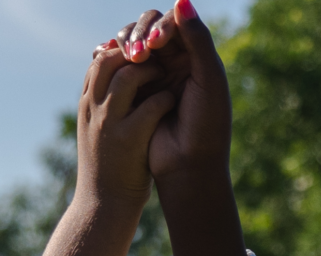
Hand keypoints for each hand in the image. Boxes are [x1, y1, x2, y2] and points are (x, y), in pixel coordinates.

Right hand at [76, 42, 177, 206]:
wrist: (104, 206)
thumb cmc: (109, 166)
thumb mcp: (101, 130)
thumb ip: (105, 101)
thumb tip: (118, 76)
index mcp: (87, 105)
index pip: (100, 61)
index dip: (123, 52)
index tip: (144, 56)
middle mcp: (94, 109)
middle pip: (110, 59)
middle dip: (137, 54)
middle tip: (159, 62)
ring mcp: (109, 123)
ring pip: (128, 75)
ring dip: (153, 72)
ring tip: (167, 80)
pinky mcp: (129, 139)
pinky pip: (151, 105)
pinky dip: (166, 99)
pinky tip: (173, 104)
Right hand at [113, 0, 230, 181]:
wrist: (190, 168)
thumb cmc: (207, 124)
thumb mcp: (208, 78)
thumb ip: (198, 39)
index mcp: (193, 55)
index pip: (169, 23)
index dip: (160, 27)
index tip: (157, 42)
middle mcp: (172, 63)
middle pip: (146, 30)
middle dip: (139, 36)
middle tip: (140, 54)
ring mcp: (151, 79)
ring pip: (130, 47)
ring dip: (128, 47)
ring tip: (134, 61)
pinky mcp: (133, 96)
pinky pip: (118, 70)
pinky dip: (112, 62)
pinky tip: (111, 64)